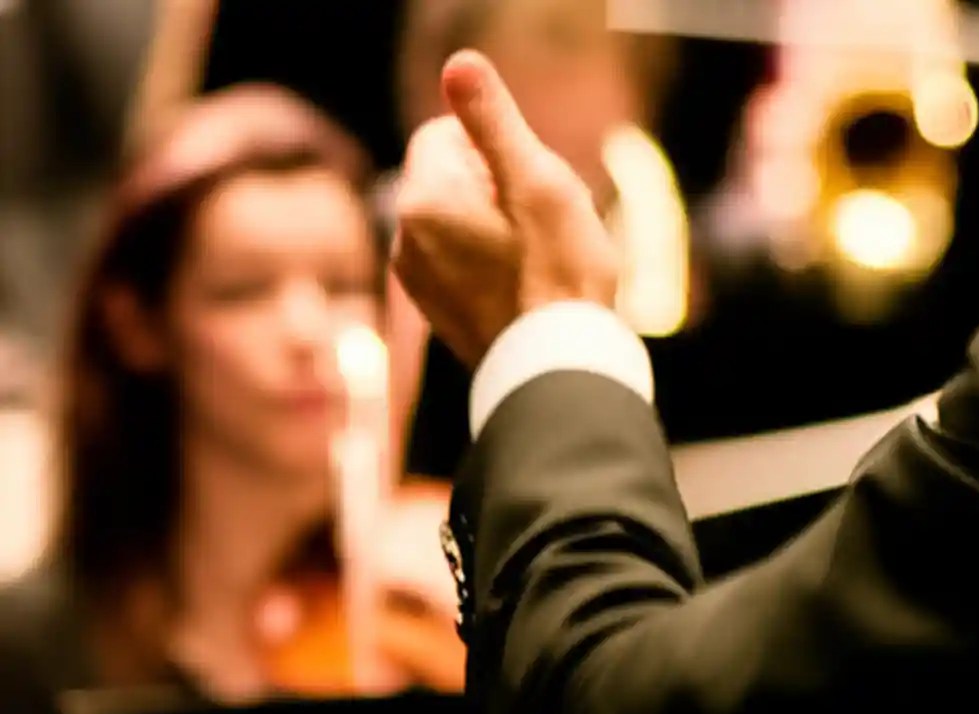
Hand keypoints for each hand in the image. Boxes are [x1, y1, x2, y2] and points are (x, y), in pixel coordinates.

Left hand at [393, 51, 619, 367]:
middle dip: (498, 185)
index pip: (445, 133)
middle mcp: (405, 239)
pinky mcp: (437, 312)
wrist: (559, 369)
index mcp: (423, 200)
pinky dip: (492, 262)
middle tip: (542, 224)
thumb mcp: (535, 180)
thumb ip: (492, 120)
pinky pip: (462, 261)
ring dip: (497, 225)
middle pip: (453, 177)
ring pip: (459, 220)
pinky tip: (528, 287)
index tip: (530, 185)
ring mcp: (418, 281)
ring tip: (539, 259)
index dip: (496, 148)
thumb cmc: (559, 273)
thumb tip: (459, 66)